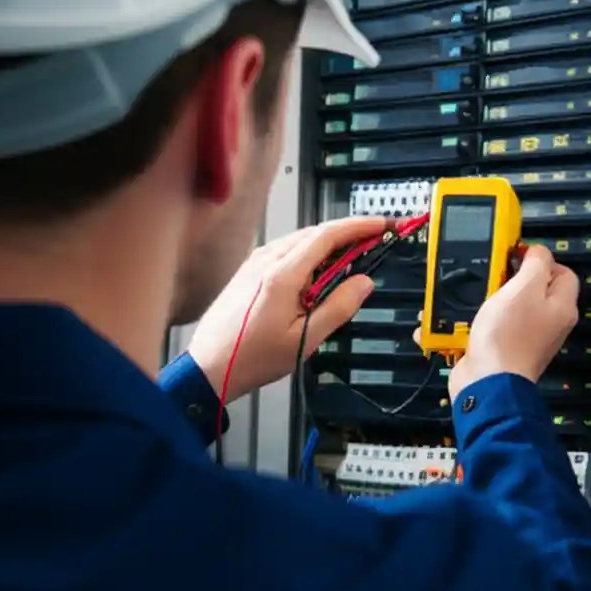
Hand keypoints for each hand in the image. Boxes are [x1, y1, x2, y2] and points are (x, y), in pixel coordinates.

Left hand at [187, 216, 387, 402]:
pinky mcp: (249, 271)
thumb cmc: (251, 358)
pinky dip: (309, 255)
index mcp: (281, 275)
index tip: (381, 224)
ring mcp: (255, 263)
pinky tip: (318, 274)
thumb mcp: (304, 339)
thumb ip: (338, 308)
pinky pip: (286, 252)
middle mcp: (266, 260)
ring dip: (329, 246)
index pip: (327, 235)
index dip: (359, 226)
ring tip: (351, 261)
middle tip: (374, 242)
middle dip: (348, 234)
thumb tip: (363, 284)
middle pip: (315, 233)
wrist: (209, 366)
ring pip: (300, 242)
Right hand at [428, 245, 579, 400]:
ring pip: (512, 307)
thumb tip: (537, 252)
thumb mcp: (524, 286)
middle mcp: (549, 324)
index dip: (541, 261)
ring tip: (478, 298)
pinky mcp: (504, 350)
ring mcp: (527, 338)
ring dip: (492, 300)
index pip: (563, 272)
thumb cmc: (508, 334)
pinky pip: (494, 326)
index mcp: (561, 307)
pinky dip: (480, 320)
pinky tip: (468, 318)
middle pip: (535, 290)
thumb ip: (536, 263)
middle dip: (512, 280)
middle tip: (494, 278)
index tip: (516, 258)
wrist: (486, 381)